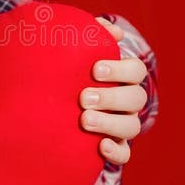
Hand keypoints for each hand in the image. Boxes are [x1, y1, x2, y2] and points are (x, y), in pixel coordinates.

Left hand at [79, 18, 147, 165]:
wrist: (47, 107)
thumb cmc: (66, 72)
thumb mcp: (74, 51)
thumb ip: (91, 34)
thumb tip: (113, 31)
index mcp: (123, 77)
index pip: (136, 70)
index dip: (120, 69)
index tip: (95, 69)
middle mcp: (127, 101)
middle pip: (136, 98)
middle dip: (111, 97)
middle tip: (83, 98)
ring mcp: (122, 125)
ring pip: (132, 126)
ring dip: (110, 122)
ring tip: (84, 120)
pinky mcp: (114, 147)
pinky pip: (124, 154)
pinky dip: (116, 152)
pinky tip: (100, 146)